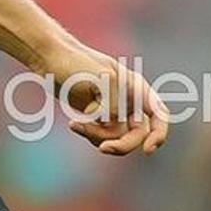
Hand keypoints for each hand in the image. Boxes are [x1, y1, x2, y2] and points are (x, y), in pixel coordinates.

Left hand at [43, 42, 169, 156]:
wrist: (51, 60)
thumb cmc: (77, 63)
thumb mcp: (102, 79)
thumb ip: (114, 104)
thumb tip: (111, 124)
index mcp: (136, 87)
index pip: (159, 114)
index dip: (159, 135)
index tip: (147, 150)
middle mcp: (129, 101)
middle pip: (138, 135)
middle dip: (121, 144)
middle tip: (103, 148)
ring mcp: (114, 111)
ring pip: (117, 138)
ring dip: (98, 137)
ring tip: (75, 124)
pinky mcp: (97, 118)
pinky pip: (101, 137)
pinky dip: (89, 134)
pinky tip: (73, 124)